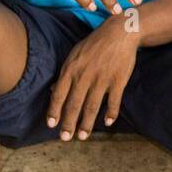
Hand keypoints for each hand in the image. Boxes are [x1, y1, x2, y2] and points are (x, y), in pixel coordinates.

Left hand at [46, 12, 139, 140]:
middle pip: (74, 104)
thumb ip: (65, 74)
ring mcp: (102, 79)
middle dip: (69, 123)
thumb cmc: (95, 44)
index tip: (52, 125)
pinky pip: (113, 101)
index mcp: (71, 69)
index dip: (55, 111)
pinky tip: (108, 122)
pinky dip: (111, 113)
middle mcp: (84, 76)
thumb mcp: (74, 55)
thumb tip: (53, 91)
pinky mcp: (118, 81)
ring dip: (87, 123)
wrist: (119, 33)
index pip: (59, 95)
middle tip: (65, 138)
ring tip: (83, 136)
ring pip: (92, 106)